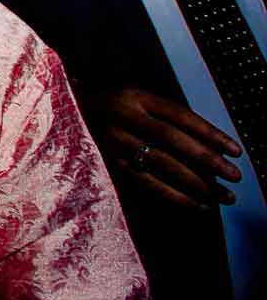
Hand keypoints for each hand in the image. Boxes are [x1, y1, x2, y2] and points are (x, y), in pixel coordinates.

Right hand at [86, 86, 242, 206]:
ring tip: (222, 196)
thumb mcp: (134, 99)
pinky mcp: (107, 161)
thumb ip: (163, 115)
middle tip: (233, 176)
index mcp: (134, 96)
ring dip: (195, 183)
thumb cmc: (110, 106)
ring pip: (160, 163)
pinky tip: (196, 204)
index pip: (179, 115)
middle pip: (171, 140)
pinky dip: (174, 195)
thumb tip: (208, 145)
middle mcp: (122, 116)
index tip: (235, 150)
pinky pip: (145, 181)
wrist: (63, 111)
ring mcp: (113, 140)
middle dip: (206, 160)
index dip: (209, 133)